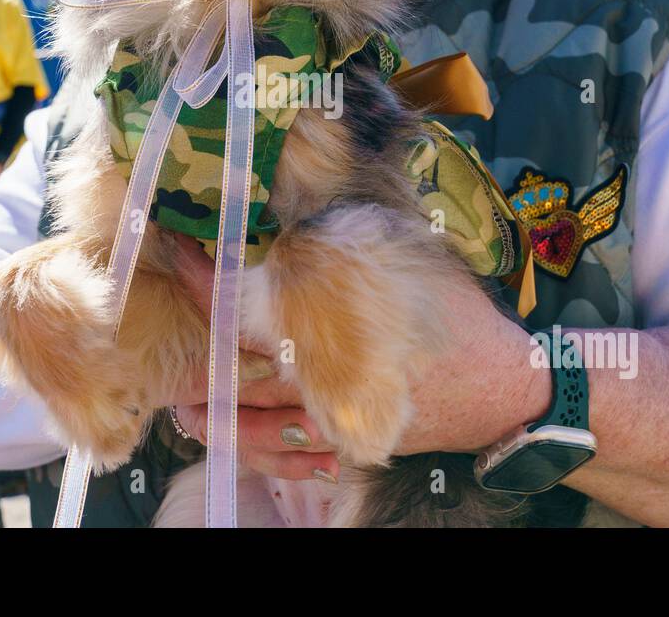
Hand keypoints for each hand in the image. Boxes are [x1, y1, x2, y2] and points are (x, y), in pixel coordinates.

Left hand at [168, 231, 547, 468]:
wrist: (502, 389)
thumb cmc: (457, 317)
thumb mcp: (406, 256)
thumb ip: (348, 238)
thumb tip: (298, 212)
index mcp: (323, 323)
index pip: (240, 302)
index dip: (200, 276)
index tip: (176, 248)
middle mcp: (316, 377)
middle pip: (233, 373)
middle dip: (195, 357)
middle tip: (166, 345)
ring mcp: (329, 418)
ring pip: (250, 425)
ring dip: (213, 413)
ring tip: (185, 402)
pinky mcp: (346, 445)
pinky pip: (286, 457)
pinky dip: (256, 448)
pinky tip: (238, 436)